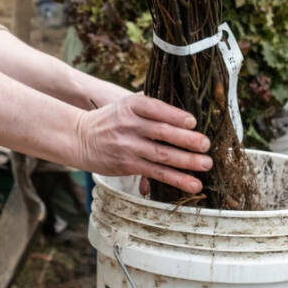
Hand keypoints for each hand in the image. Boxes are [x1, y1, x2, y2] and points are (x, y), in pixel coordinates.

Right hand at [74, 94, 210, 194]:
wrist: (80, 138)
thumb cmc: (110, 120)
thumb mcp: (125, 104)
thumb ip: (149, 103)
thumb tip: (180, 105)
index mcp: (131, 105)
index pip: (156, 109)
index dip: (176, 116)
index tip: (193, 122)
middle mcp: (130, 125)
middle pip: (162, 132)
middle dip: (187, 139)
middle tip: (206, 144)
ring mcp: (128, 146)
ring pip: (162, 155)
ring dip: (187, 161)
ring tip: (206, 164)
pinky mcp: (128, 165)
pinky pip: (156, 173)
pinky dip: (176, 179)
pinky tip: (192, 183)